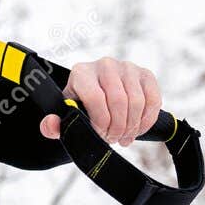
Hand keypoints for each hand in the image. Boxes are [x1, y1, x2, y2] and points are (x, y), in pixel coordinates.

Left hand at [38, 56, 160, 145]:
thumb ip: (52, 124)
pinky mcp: (146, 75)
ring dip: (131, 126)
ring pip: (137, 102)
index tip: (99, 135)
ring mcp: (128, 68)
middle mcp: (105, 65)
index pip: (95, 98)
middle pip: (118, 101)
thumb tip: (51, 125)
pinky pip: (153, 100)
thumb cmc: (79, 108)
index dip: (100, 122)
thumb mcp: (64, 116)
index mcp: (81, 72)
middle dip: (117, 127)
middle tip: (112, 139)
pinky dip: (146, 120)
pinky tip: (136, 130)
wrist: (97, 100)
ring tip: (122, 137)